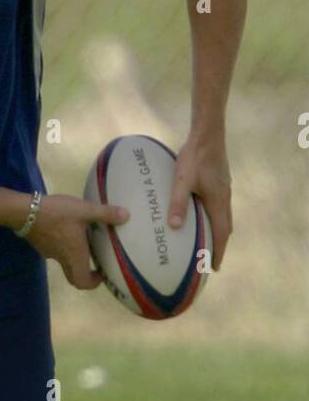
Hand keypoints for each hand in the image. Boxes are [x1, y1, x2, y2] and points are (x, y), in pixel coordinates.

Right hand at [25, 194, 128, 289]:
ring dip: (73, 257)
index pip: (83, 282)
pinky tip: (63, 229)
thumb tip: (126, 216)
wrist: (25, 212)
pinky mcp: (40, 244)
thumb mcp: (85, 210)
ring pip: (63, 262)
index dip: (93, 282)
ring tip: (81, 240)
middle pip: (73, 276)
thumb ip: (105, 213)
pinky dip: (62, 247)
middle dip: (84, 273)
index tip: (101, 274)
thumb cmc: (57, 215)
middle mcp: (62, 259)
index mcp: (75, 256)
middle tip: (94, 262)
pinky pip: (54, 251)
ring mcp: (49, 253)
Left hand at [167, 135, 231, 269]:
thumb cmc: (194, 155)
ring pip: (223, 217)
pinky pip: (220, 207)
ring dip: (218, 232)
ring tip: (207, 243)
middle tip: (211, 260)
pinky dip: (215, 218)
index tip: (214, 267)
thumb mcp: (182, 179)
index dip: (218, 251)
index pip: (221, 234)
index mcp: (218, 201)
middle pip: (225, 228)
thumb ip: (178, 202)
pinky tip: (202, 216)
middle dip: (219, 245)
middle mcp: (225, 198)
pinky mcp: (220, 182)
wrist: (208, 133)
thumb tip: (174, 226)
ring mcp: (224, 189)